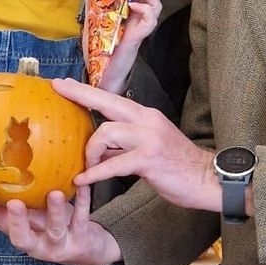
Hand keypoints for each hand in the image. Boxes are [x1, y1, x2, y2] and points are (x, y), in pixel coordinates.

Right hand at [0, 186, 121, 264]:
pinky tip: (82, 186)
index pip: (2, 226)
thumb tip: (5, 174)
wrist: (92, 251)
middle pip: (22, 238)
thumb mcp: (40, 218)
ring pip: (55, 230)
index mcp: (25, 237)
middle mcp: (39, 245)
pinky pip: (81, 219)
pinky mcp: (82, 240)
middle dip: (17, 222)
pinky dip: (83, 202)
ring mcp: (61, 245)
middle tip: (14, 204)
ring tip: (54, 194)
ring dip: (54, 212)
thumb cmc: (59, 227)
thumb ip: (26, 204)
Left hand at [53, 78, 221, 211]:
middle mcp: (146, 120)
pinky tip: (83, 180)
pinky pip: (113, 164)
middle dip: (80, 94)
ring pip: (105, 132)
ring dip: (90, 151)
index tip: (64, 83)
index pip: (111, 97)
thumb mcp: (149, 147)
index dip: (86, 90)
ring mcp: (148, 137)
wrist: (207, 178)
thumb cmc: (177, 166)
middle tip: (58, 89)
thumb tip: (98, 146)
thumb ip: (124, 143)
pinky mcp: (148, 158)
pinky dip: (95, 173)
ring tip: (86, 166)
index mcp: (145, 116)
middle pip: (106, 101)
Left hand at [93, 0, 161, 92]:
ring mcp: (144, 24)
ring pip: (157, 2)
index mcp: (134, 6)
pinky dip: (145, 9)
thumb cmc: (102, 44)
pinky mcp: (142, 35)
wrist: (104, 68)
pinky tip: (132, 6)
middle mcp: (142, 14)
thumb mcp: (97, 15)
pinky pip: (152, 19)